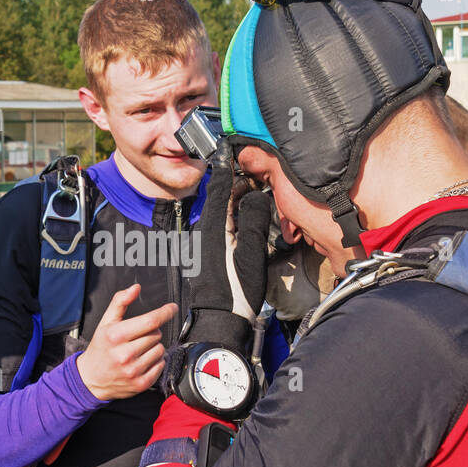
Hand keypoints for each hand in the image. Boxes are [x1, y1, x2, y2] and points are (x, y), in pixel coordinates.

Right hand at [77, 284, 176, 400]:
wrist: (90, 379)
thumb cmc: (100, 348)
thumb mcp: (105, 323)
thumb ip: (120, 302)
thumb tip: (135, 288)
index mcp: (115, 336)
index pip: (149, 321)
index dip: (165, 312)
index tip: (172, 308)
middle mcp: (124, 354)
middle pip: (156, 334)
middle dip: (151, 332)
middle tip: (137, 337)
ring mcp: (133, 370)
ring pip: (161, 349)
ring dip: (154, 347)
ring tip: (138, 350)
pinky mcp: (140, 383)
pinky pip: (161, 365)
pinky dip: (156, 361)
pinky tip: (142, 361)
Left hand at [185, 139, 271, 352]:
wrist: (220, 322)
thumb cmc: (236, 292)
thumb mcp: (252, 254)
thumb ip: (255, 220)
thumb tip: (258, 193)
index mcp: (215, 225)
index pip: (222, 185)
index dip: (229, 164)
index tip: (237, 145)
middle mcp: (208, 229)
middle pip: (222, 194)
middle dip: (239, 179)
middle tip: (259, 168)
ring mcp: (209, 240)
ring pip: (224, 208)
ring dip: (239, 196)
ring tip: (259, 186)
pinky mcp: (213, 251)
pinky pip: (225, 221)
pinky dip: (237, 212)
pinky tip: (251, 213)